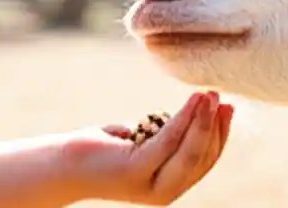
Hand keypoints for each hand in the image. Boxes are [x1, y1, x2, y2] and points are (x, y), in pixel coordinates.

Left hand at [58, 91, 233, 205]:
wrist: (59, 165)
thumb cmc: (98, 150)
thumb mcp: (139, 142)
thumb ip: (164, 137)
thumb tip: (191, 115)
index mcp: (168, 187)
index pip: (204, 163)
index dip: (220, 136)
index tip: (228, 108)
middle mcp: (163, 193)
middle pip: (202, 159)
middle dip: (217, 128)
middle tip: (222, 97)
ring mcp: (149, 184)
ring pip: (188, 151)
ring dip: (203, 120)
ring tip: (210, 94)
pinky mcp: (134, 170)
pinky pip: (168, 141)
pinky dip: (184, 119)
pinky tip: (193, 101)